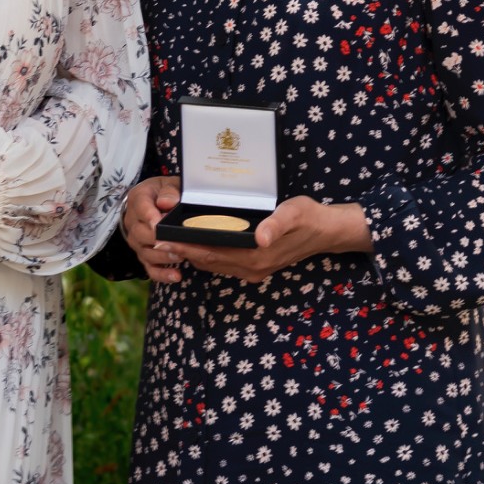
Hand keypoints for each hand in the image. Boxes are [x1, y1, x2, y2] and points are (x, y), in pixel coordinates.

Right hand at [121, 176, 185, 284]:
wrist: (159, 199)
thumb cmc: (167, 192)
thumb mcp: (170, 183)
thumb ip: (169, 190)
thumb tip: (167, 203)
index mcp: (138, 198)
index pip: (141, 209)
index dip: (150, 218)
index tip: (160, 225)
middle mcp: (132, 220)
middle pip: (140, 234)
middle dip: (159, 240)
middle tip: (177, 243)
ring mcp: (136, 240)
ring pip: (145, 252)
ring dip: (163, 256)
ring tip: (180, 256)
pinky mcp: (143, 254)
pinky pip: (149, 268)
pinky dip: (162, 274)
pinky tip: (176, 276)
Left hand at [157, 196, 371, 283]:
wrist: (327, 232)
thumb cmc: (308, 218)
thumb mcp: (294, 213)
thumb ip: (276, 224)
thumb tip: (260, 237)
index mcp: (255, 255)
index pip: (212, 252)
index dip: (187, 246)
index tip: (165, 240)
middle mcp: (251, 267)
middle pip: (208, 260)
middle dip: (182, 251)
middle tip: (156, 241)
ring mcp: (253, 270)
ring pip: (214, 264)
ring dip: (192, 255)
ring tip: (169, 244)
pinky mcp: (256, 267)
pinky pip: (224, 264)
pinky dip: (207, 256)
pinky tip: (196, 247)